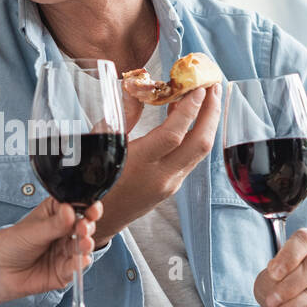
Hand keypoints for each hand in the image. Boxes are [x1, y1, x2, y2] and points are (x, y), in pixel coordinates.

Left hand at [0, 198, 100, 299]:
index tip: (91, 209)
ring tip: (84, 242)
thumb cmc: (9, 245)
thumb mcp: (31, 231)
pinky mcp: (65, 271)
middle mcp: (64, 232)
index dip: (87, 207)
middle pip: (84, 226)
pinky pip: (76, 267)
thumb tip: (70, 210)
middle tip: (83, 227)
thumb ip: (53, 224)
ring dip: (86, 244)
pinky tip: (80, 259)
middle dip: (87, 226)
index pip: (76, 207)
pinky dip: (80, 263)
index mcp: (56, 214)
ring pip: (83, 246)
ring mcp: (66, 251)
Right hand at [93, 83, 221, 244]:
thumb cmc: (92, 180)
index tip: (197, 87)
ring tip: (208, 97)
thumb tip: (139, 87)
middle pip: (199, 144)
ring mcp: (170, 184)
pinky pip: (191, 157)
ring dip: (208, 123)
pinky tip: (190, 118)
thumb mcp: (100, 144)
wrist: (96, 221)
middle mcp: (160, 177)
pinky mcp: (172, 187)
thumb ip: (123, 116)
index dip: (189, 109)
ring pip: (200, 152)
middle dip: (211, 112)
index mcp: (138, 165)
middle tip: (214, 86)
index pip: (174, 134)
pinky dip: (195, 134)